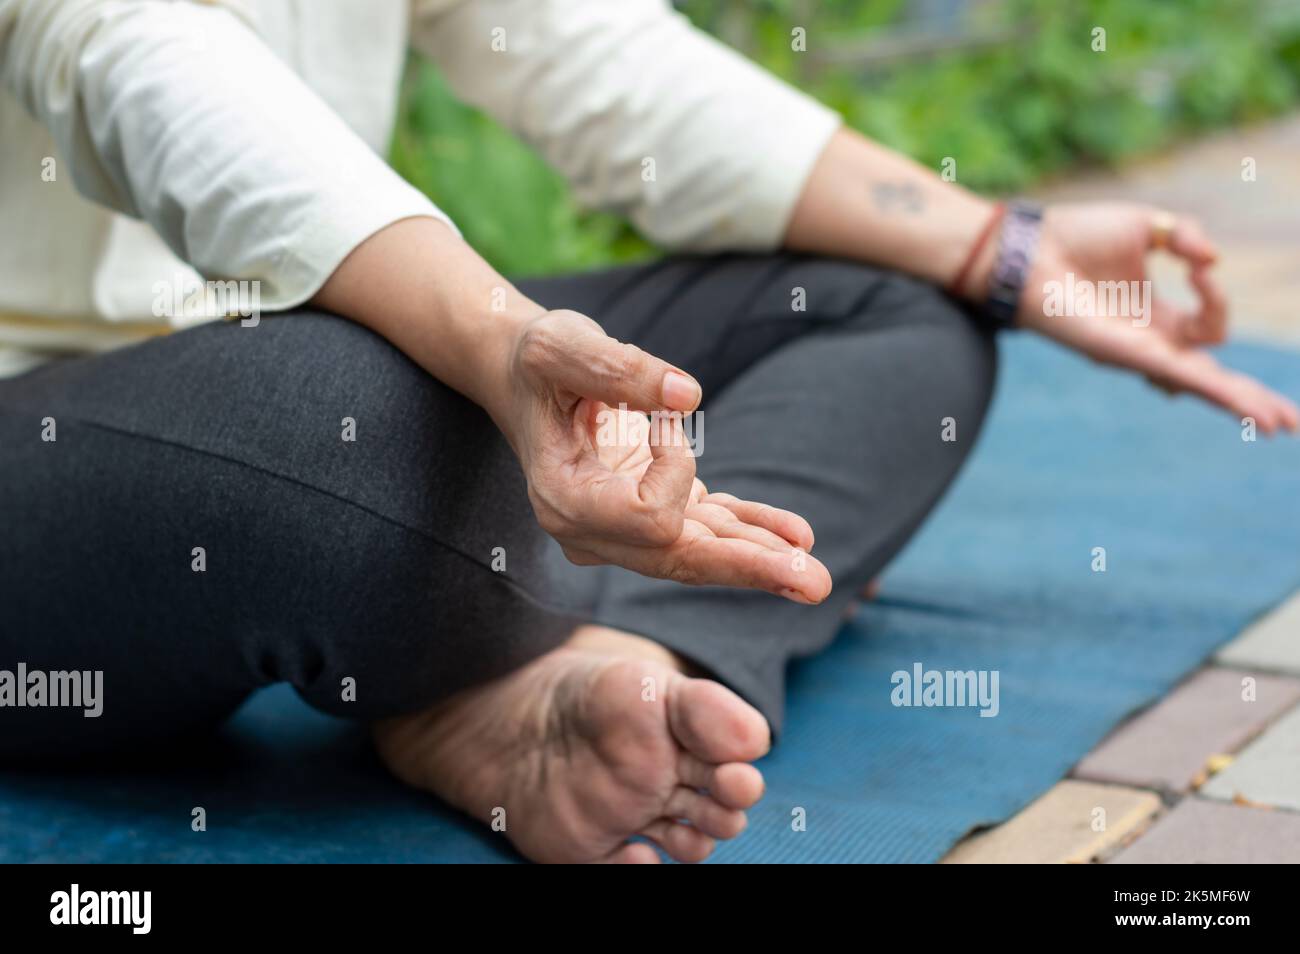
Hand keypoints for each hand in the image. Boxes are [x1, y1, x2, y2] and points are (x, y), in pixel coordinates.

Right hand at [491, 309, 832, 602]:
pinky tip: (796, 538)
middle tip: (814, 583)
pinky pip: (708, 531)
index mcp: (565, 499)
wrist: (525, 375)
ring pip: (701, 554)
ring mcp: (623, 529)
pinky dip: (751, 531)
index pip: (647, 517)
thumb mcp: (562, 347)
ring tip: (815, 574)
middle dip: (747, 568)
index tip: (664, 417)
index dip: (675, 469)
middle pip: (681, 560)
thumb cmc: (537, 358)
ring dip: (761, 561)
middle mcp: (593, 531)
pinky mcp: (653, 512)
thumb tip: (689, 395)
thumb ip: (617, 369)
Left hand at [1017, 202, 1297, 434]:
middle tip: (1290, 423)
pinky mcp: (1122, 353)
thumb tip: (1213, 263)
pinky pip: (1176, 374)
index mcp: (1156, 316)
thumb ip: (1186, 237)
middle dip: (1250, 396)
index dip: (1217, 297)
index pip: (1209, 327)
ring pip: (1200, 384)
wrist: (1028, 249)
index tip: (1195, 265)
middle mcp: (1148, 341)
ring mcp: (1136, 352)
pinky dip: (1212, 388)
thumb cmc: (1074, 236)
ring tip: (1280, 423)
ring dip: (1241, 401)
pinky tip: (1242, 406)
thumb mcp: (1146, 226)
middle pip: (1211, 376)